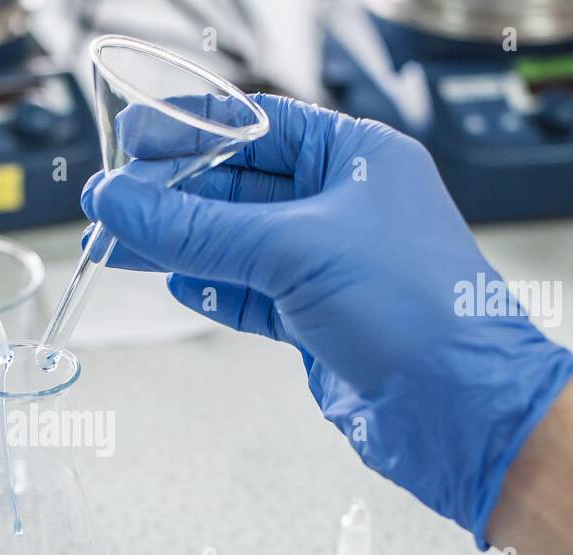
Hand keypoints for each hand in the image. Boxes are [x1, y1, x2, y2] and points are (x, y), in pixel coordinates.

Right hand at [82, 95, 572, 546]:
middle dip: (171, 195)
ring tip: (118, 243)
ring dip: (177, 245)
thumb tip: (124, 202)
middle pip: (236, 187)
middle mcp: (344, 207)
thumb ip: (199, 228)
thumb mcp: (295, 251)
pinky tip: (174, 282)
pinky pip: (249, 295)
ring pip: (234, 245)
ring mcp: (330, 266)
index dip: (189, 130)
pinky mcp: (317, 320)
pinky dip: (210, 290)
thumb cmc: (420, 312)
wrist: (461, 411)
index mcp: (358, 159)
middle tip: (112, 204)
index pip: (256, 126)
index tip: (132, 140)